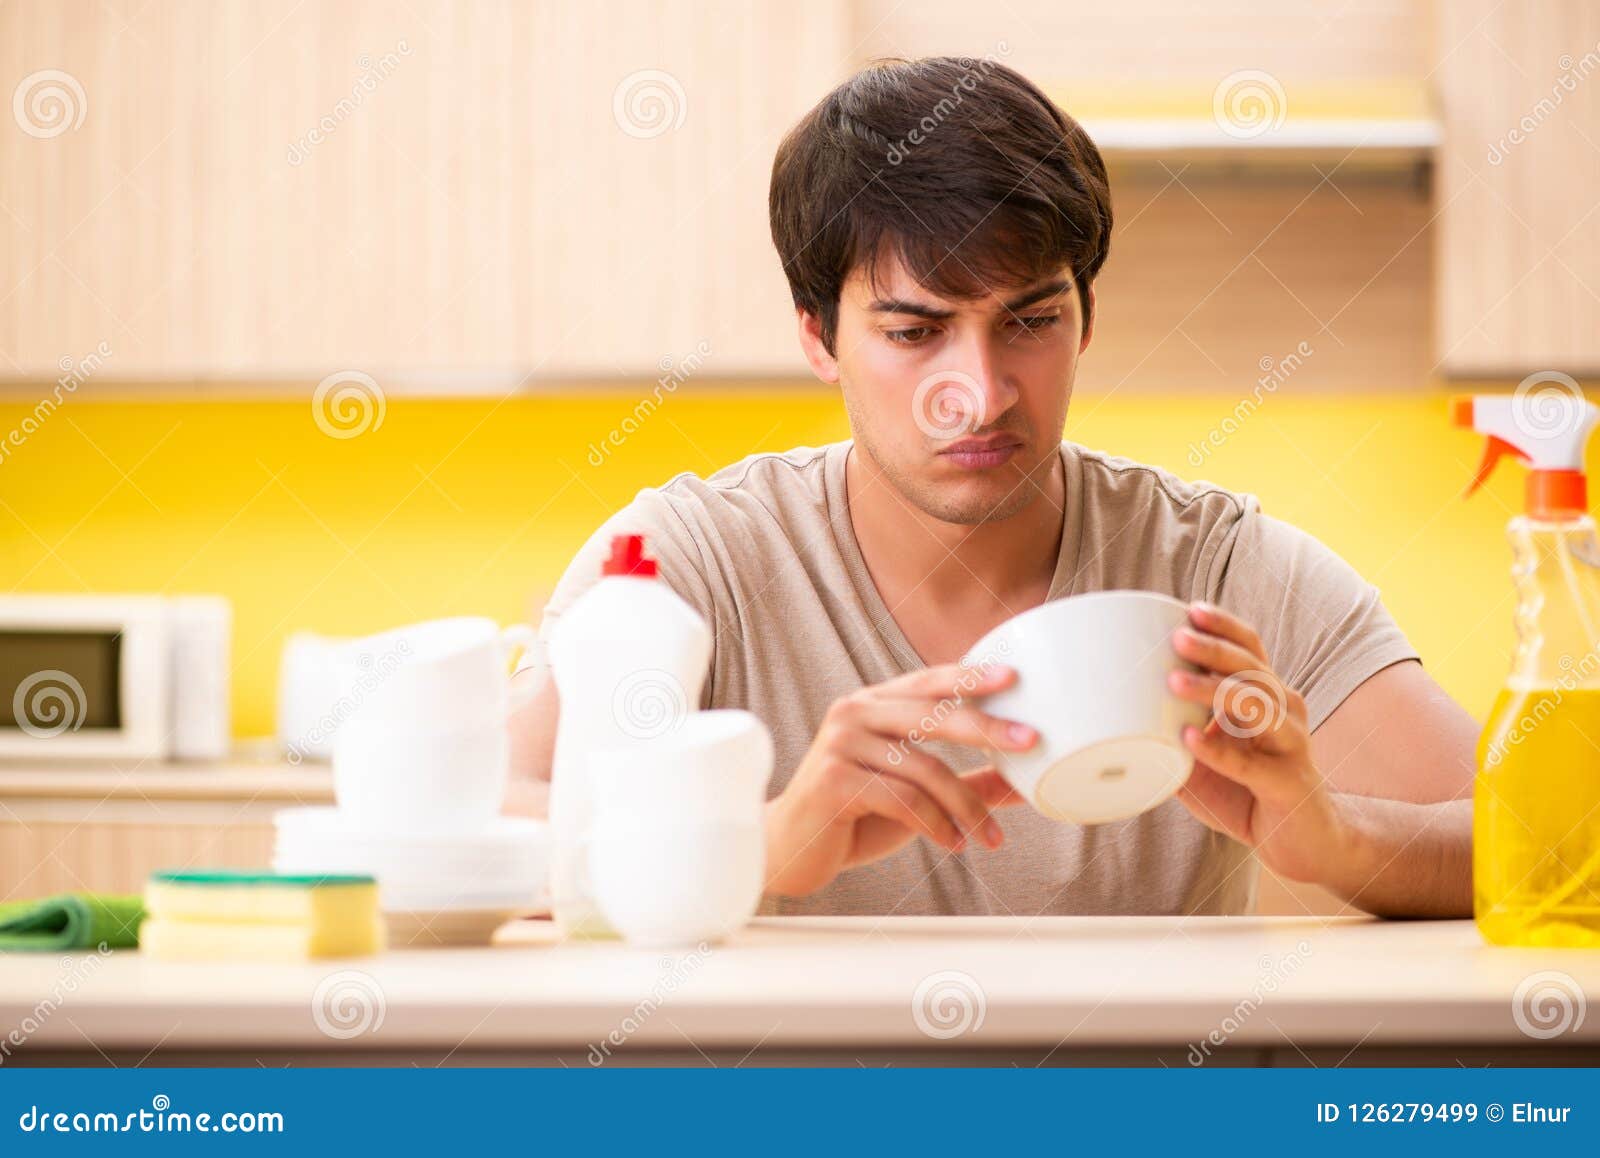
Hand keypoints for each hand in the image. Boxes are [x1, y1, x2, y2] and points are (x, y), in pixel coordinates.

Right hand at [763, 663, 1036, 896]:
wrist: (787, 851)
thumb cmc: (851, 817)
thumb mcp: (913, 795)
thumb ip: (962, 783)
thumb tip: (1020, 785)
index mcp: (870, 705)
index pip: (927, 681)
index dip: (970, 676)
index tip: (1012, 677)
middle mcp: (852, 714)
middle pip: (933, 715)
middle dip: (986, 728)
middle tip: (1029, 741)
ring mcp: (840, 745)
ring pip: (924, 769)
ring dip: (966, 807)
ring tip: (989, 836)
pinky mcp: (833, 781)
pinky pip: (903, 800)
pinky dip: (937, 825)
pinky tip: (954, 843)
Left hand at [1166, 602, 1354, 885]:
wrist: (1306, 842)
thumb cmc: (1251, 792)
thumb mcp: (1208, 758)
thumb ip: (1176, 736)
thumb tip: (1122, 719)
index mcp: (1267, 697)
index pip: (1250, 650)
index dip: (1225, 627)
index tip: (1191, 609)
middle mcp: (1284, 712)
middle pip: (1253, 669)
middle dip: (1214, 650)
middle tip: (1178, 637)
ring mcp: (1290, 746)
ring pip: (1257, 707)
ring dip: (1215, 691)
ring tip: (1175, 682)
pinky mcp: (1288, 783)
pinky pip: (1252, 764)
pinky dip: (1220, 751)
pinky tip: (1191, 740)